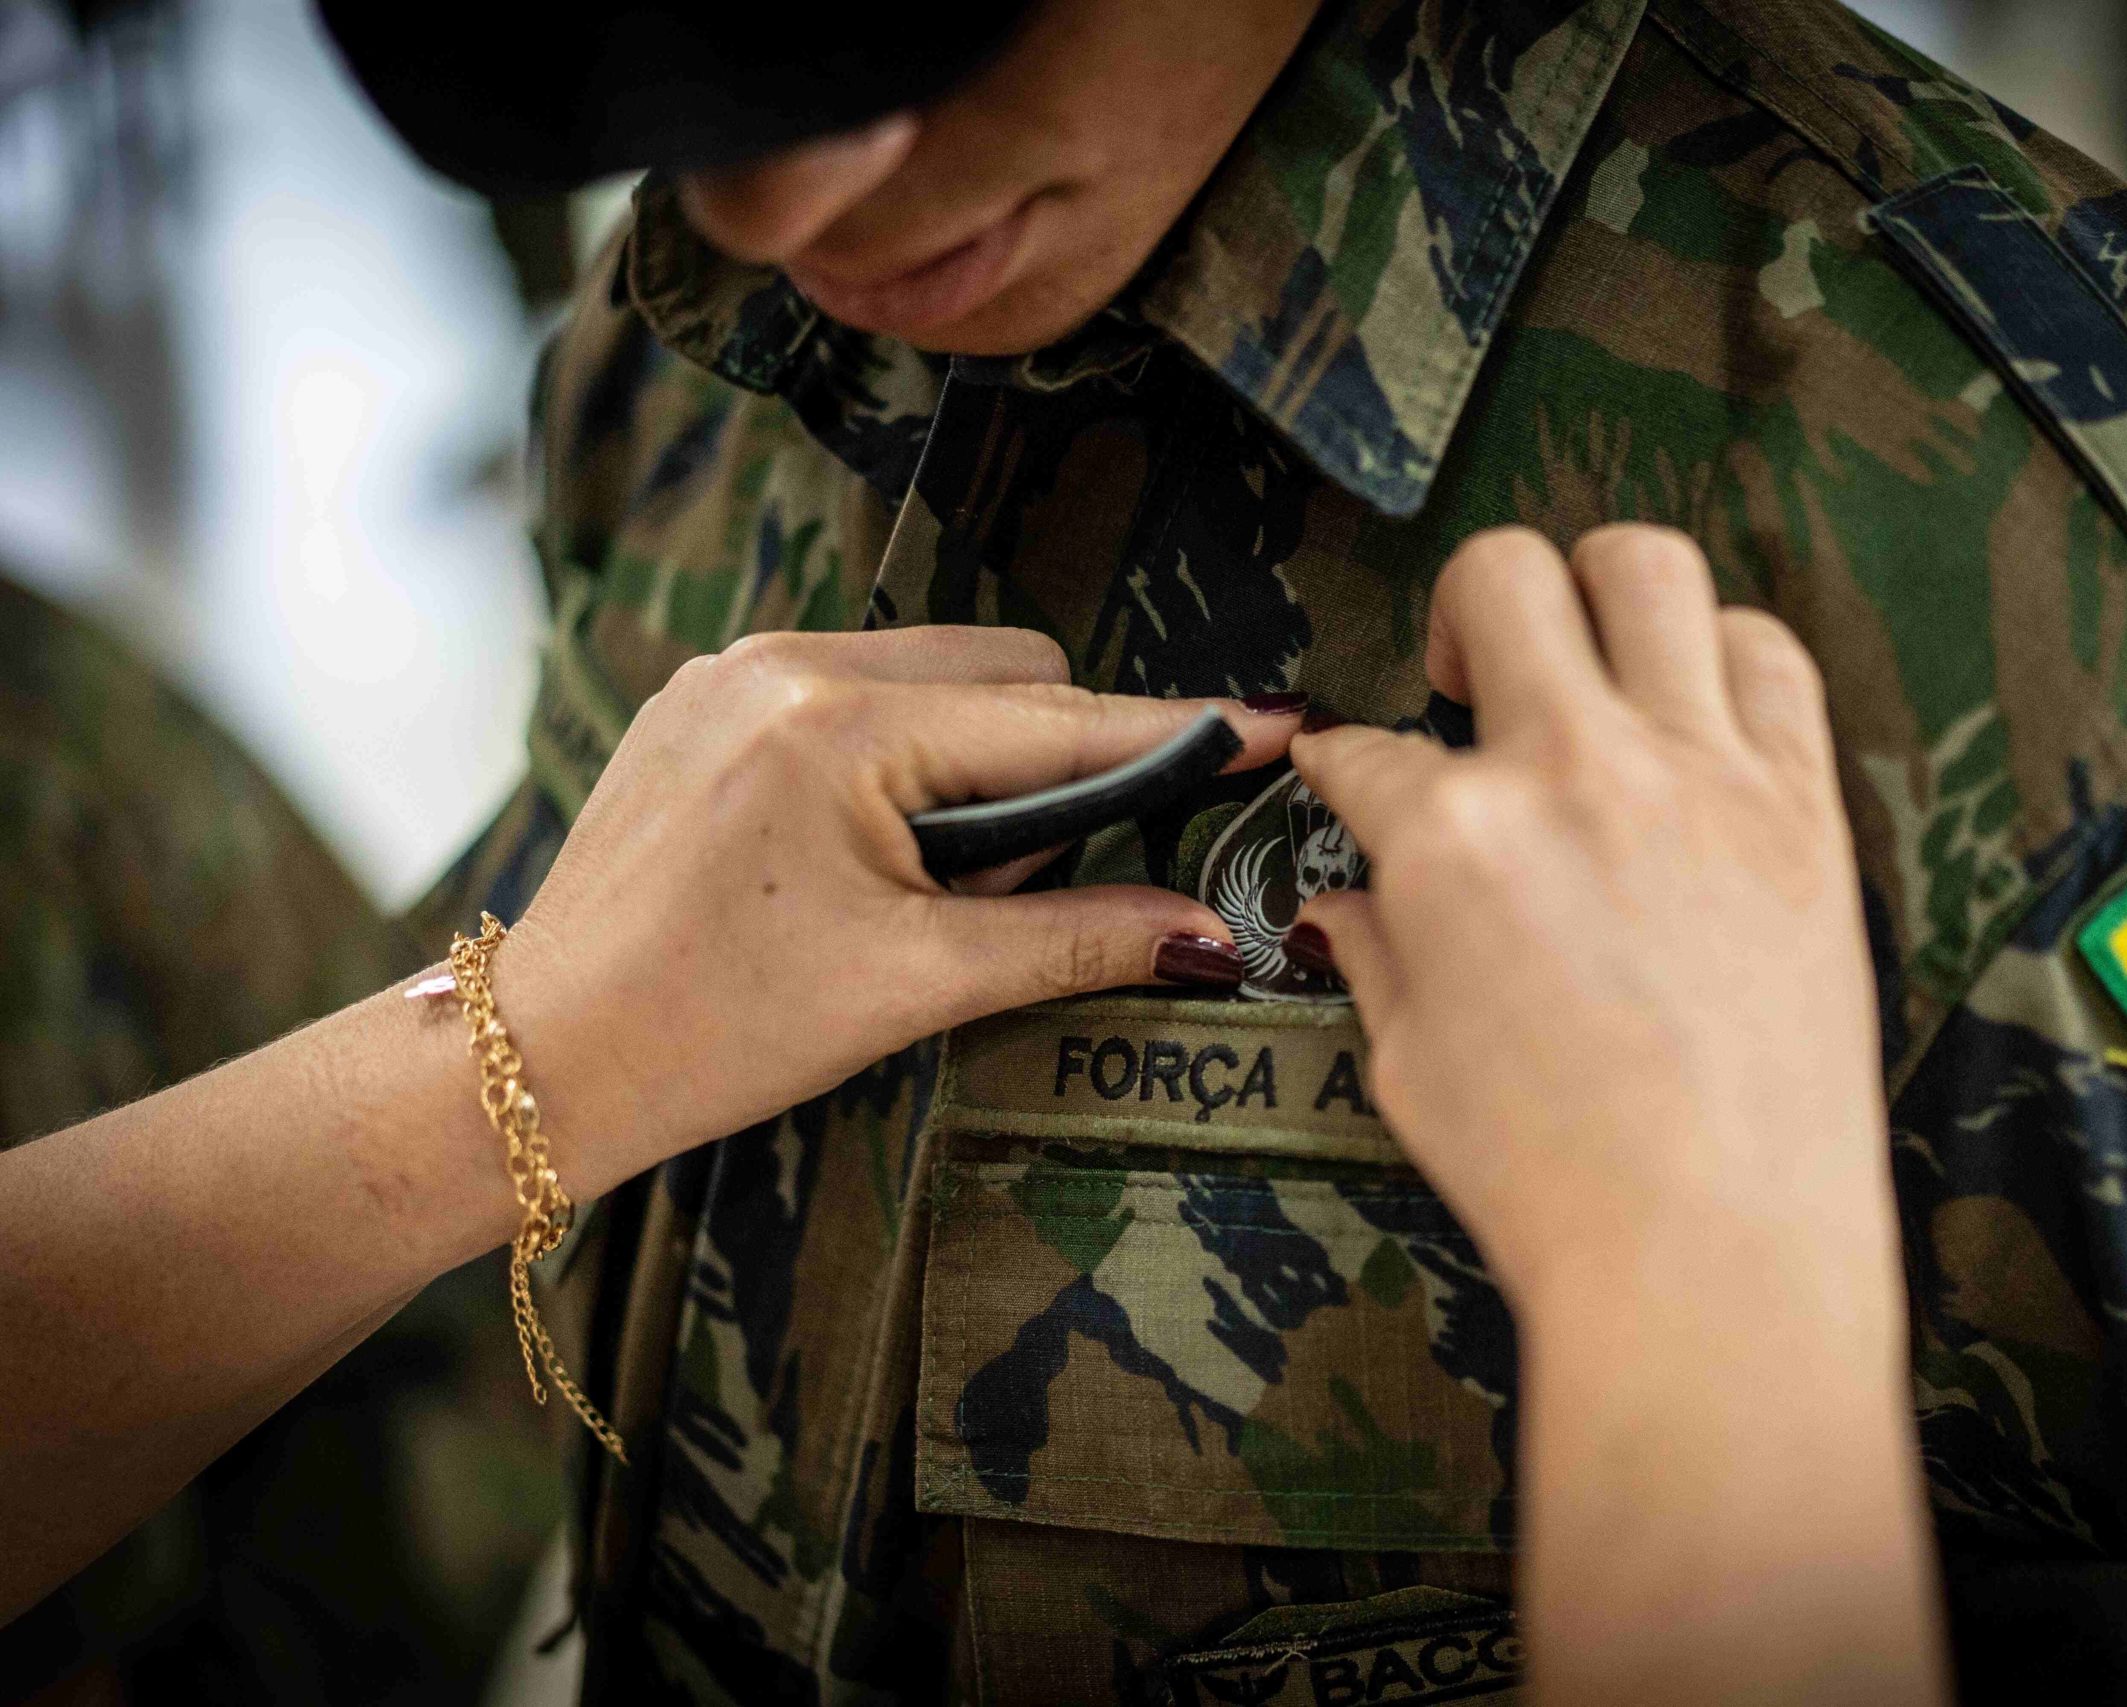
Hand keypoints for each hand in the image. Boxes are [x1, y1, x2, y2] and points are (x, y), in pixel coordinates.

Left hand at [498, 626, 1296, 1189]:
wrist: (537, 1056)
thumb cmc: (715, 1031)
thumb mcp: (914, 986)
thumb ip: (1074, 939)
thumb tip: (1209, 934)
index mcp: (840, 726)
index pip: (1058, 721)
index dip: (1178, 733)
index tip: (1279, 723)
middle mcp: (787, 661)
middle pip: (1007, 672)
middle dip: (1058, 763)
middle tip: (1031, 883)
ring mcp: (736, 667)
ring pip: (936, 672)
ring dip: (981, 756)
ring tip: (933, 881)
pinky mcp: (706, 693)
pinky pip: (859, 686)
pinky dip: (904, 750)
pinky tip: (870, 849)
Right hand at [1291, 526, 1939, 1703]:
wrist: (1715, 1255)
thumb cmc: (1562, 1183)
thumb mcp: (1411, 1068)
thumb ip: (1377, 953)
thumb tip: (1352, 903)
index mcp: (1450, 840)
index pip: (1368, 746)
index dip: (1348, 761)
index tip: (1359, 771)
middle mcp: (1572, 773)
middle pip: (1502, 577)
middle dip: (1464, 612)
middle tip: (1474, 681)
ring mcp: (1698, 774)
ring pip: (1647, 566)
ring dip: (1598, 593)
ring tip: (1592, 661)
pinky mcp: (1802, 804)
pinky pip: (1772, 655)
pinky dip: (1725, 654)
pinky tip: (1696, 710)